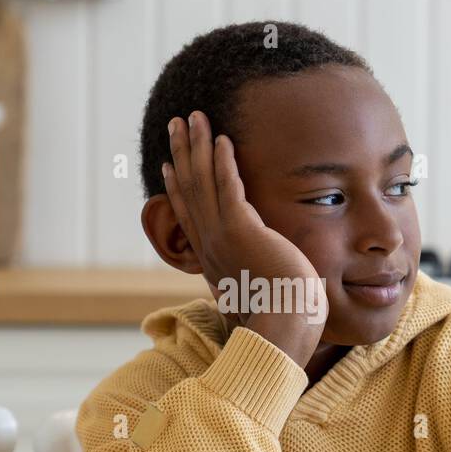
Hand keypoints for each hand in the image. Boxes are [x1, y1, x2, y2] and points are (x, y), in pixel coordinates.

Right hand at [162, 110, 326, 366]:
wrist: (281, 334)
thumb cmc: (280, 324)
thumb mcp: (261, 298)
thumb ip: (257, 284)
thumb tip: (268, 288)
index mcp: (212, 261)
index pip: (189, 214)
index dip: (177, 186)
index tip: (169, 163)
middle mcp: (210, 246)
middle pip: (189, 189)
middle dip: (183, 153)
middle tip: (176, 124)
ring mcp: (222, 238)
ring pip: (203, 182)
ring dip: (198, 146)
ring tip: (193, 117)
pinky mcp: (242, 231)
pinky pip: (229, 187)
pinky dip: (224, 162)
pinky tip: (223, 139)